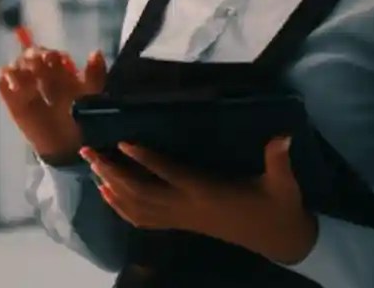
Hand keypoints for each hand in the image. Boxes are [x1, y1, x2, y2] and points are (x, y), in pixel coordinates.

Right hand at [0, 47, 106, 164]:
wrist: (66, 145)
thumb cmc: (80, 117)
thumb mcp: (92, 95)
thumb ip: (95, 74)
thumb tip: (95, 52)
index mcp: (59, 71)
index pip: (49, 54)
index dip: (49, 54)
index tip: (53, 59)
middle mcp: (39, 75)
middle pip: (29, 55)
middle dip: (32, 56)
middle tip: (37, 63)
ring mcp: (24, 87)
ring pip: (14, 66)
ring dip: (18, 67)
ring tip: (27, 80)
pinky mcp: (12, 100)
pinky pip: (1, 82)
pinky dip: (4, 78)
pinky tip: (16, 87)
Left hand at [83, 137, 318, 264]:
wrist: (277, 238)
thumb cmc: (278, 206)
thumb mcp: (283, 184)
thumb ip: (279, 159)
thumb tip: (283, 135)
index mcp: (207, 192)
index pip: (170, 174)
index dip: (146, 160)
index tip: (123, 142)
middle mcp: (187, 207)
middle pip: (141, 192)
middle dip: (112, 171)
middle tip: (89, 151)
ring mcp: (182, 218)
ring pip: (137, 206)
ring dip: (111, 186)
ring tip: (91, 165)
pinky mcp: (182, 224)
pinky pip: (143, 219)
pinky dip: (120, 207)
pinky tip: (106, 193)